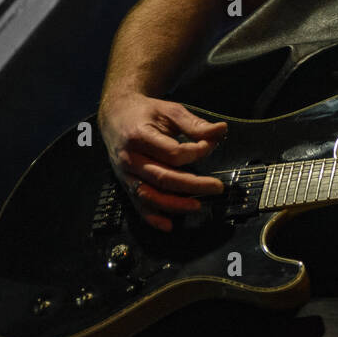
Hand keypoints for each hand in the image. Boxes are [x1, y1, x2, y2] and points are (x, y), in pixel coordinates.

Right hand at [98, 90, 227, 231]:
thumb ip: (195, 124)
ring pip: (149, 194)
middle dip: (192, 185)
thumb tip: (222, 130)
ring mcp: (125, 174)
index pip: (172, 152)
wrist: (115, 116)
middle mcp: (129, 158)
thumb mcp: (170, 111)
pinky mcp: (126, 184)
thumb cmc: (146, 113)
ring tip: (197, 206)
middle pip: (163, 177)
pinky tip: (169, 225)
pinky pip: (138, 205)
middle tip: (217, 187)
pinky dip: (152, 217)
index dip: (196, 151)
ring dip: (174, 205)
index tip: (211, 145)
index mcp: (139, 136)